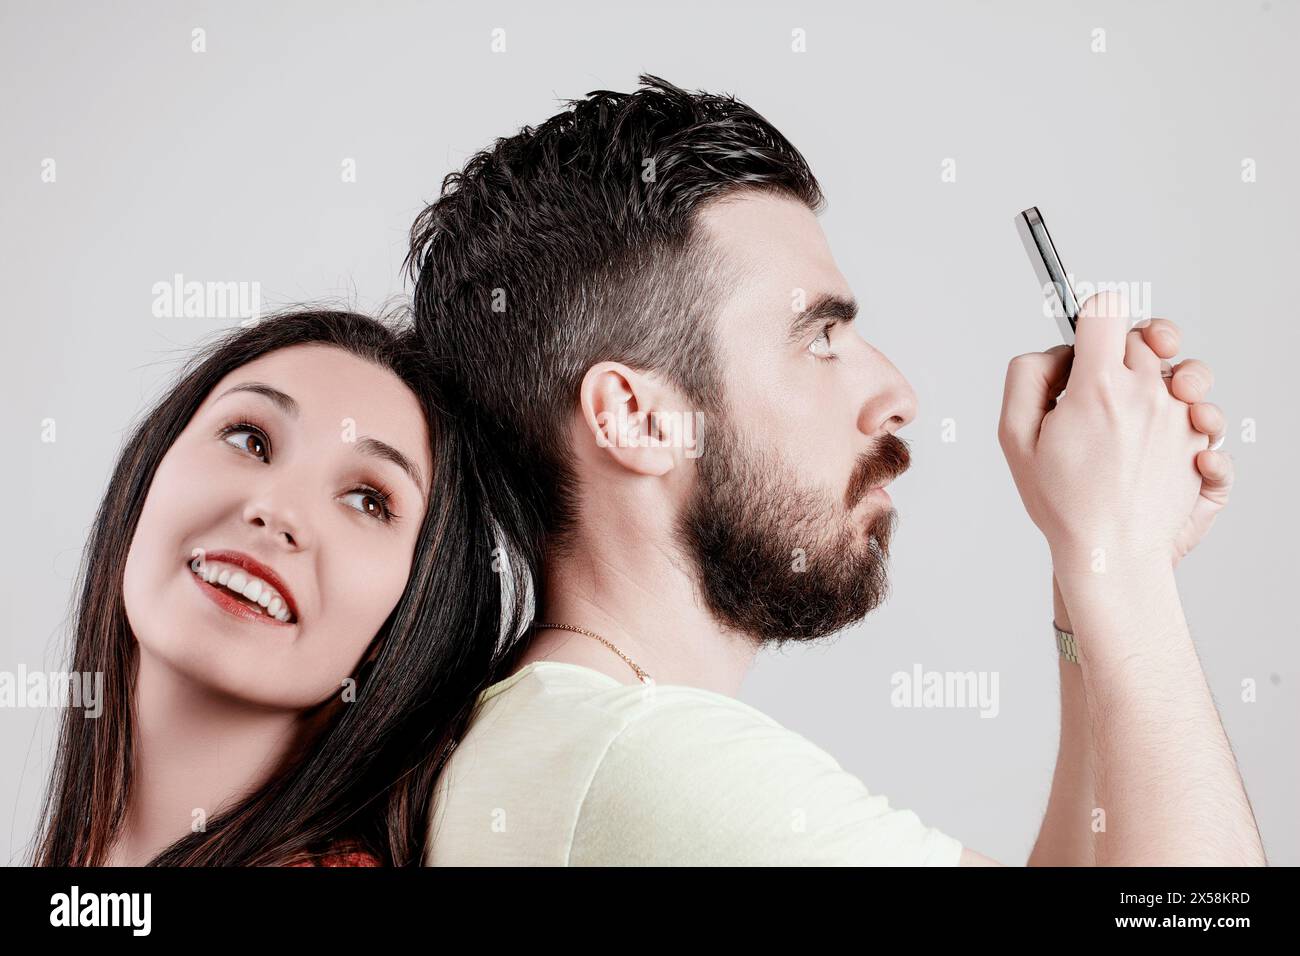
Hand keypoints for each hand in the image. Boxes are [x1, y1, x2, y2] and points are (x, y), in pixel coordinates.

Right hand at [999, 292, 1229, 576]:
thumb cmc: (1063, 503)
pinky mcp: (1201, 439)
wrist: (1113, 552)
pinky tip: (1165, 434)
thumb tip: (1054, 352)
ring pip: (1180, 367)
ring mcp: (1180, 416)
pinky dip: (1187, 413)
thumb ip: (1025, 377)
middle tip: (1102, 382)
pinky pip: (1202, 406)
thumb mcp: (1014, 438)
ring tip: (1139, 408)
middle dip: (1123, 350)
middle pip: (1145, 334)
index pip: (1108, 308)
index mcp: (1098, 386)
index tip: (1087, 337)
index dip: (1093, 316)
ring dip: (1161, 378)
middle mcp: (1146, 393)